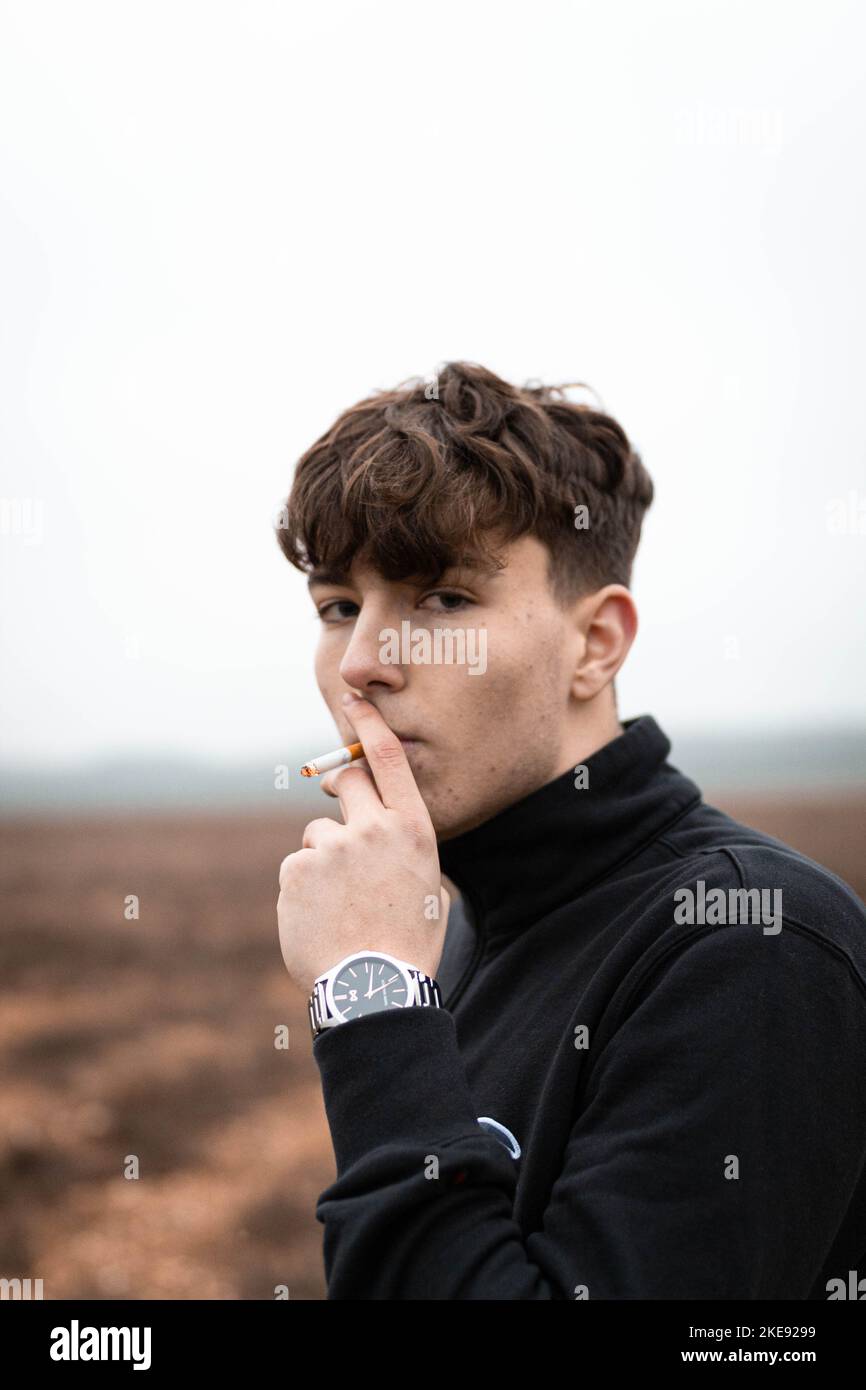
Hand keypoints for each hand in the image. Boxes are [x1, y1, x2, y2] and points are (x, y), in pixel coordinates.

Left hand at [277, 694, 449, 995]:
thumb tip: (378, 828)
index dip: (369, 725)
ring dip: (323, 860)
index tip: (355, 698)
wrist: (374, 988)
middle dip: (339, 788)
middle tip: (341, 819)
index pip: (389, 760)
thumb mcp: (425, 884)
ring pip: (317, 836)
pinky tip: (321, 918)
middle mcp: (372, 829)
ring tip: (340, 906)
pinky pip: (298, 867)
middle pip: (345, 782)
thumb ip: (401, 846)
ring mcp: (331, 848)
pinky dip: (305, 889)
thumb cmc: (408, 941)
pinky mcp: (297, 870)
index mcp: (413, 830)